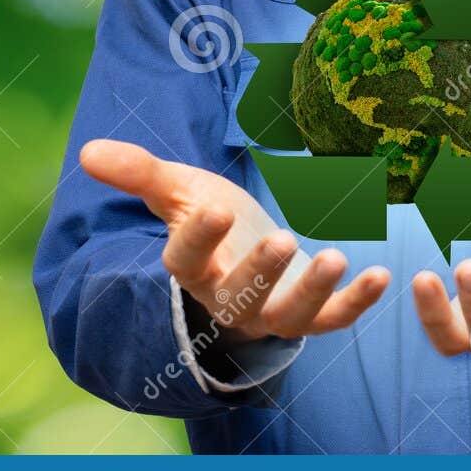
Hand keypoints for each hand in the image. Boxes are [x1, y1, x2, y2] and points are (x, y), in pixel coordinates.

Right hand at [80, 139, 389, 342]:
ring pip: (288, 317)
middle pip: (239, 297)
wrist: (243, 252)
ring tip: (337, 258)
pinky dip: (356, 303)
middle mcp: (228, 299)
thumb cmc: (209, 218)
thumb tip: (88, 150)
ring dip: (314, 293)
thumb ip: (138, 172)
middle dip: (260, 273)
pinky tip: (382, 276)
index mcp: (191, 268)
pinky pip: (331, 320)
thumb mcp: (176, 189)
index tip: (212, 208)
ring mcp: (270, 313)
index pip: (186, 259)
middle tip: (280, 239)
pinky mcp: (308, 315)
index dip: (198, 237)